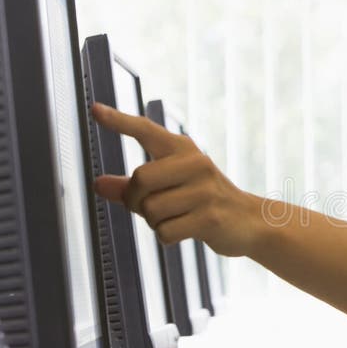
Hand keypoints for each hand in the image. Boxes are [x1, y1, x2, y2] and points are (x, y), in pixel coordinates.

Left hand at [92, 102, 259, 256]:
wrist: (251, 221)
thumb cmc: (205, 201)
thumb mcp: (171, 187)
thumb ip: (133, 186)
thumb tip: (99, 184)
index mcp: (183, 150)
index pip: (146, 130)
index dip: (119, 121)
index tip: (95, 110)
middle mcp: (196, 163)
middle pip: (140, 179)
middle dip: (136, 201)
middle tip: (152, 207)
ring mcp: (205, 190)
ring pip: (151, 210)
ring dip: (155, 222)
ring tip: (176, 218)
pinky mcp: (210, 217)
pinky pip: (165, 231)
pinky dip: (168, 237)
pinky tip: (186, 230)